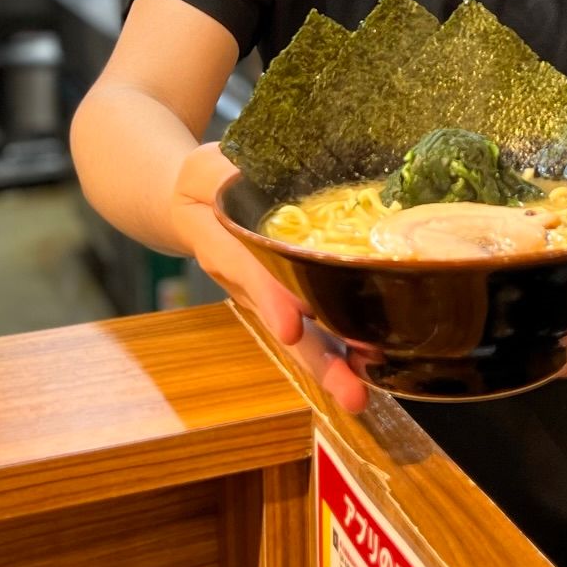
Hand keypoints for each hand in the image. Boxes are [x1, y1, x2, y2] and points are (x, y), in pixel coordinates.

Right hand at [170, 143, 368, 412]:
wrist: (193, 210)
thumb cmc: (206, 184)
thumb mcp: (205, 169)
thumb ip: (219, 174)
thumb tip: (241, 173)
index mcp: (223, 244)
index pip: (249, 272)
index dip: (271, 298)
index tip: (292, 326)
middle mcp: (249, 283)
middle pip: (283, 327)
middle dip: (316, 361)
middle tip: (349, 392)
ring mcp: (269, 300)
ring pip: (301, 341)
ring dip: (331, 367)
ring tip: (361, 397)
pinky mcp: (287, 302)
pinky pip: (314, 331)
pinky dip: (340, 350)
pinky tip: (373, 366)